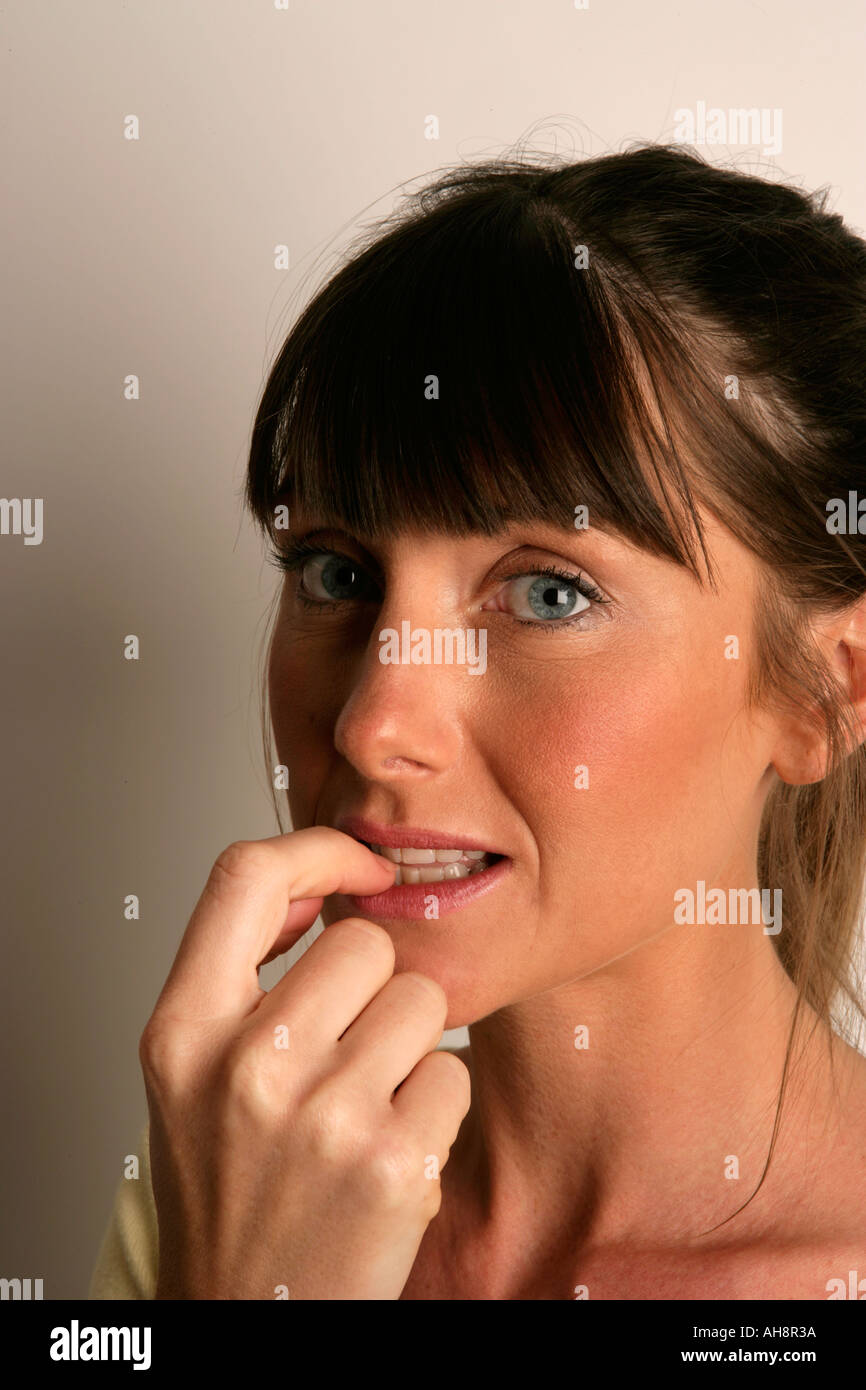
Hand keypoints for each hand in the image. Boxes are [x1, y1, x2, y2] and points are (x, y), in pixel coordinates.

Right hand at [139, 827, 470, 1299]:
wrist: (247, 1317)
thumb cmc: (228, 1187)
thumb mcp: (190, 1072)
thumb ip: (241, 976)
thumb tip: (326, 885)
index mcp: (183, 1031)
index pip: (246, 875)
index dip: (318, 850)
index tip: (360, 870)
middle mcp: (247, 1066)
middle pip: (365, 942)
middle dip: (374, 987)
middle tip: (344, 1055)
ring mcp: (323, 1116)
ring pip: (421, 1002)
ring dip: (408, 1047)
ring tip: (362, 1108)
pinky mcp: (394, 1164)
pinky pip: (453, 1072)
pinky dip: (435, 1107)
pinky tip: (389, 1151)